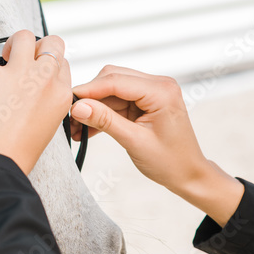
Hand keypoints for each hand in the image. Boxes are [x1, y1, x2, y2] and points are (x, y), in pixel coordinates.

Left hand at [0, 31, 71, 175]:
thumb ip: (45, 102)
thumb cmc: (17, 154)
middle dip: (37, 46)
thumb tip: (32, 91)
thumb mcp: (46, 126)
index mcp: (62, 95)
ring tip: (3, 57)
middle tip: (21, 58)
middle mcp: (46, 80)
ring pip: (23, 37)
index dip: (48, 64)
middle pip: (52, 43)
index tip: (36, 71)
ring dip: (12, 44)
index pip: (62, 63)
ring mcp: (20, 74)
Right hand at [71, 66, 243, 225]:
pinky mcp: (146, 101)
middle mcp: (158, 85)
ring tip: (77, 128)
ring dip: (94, 107)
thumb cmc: (170, 162)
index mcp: (161, 91)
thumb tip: (77, 107)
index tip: (65, 101)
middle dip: (89, 97)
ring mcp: (152, 92)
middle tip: (70, 118)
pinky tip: (88, 129)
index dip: (88, 90)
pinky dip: (103, 113)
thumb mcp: (134, 142)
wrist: (188, 174)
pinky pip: (118, 101)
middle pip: (112, 79)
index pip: (115, 81)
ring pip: (112, 90)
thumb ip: (105, 121)